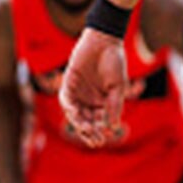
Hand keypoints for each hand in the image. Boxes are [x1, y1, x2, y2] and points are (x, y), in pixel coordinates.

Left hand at [60, 27, 127, 146]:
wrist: (103, 42)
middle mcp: (88, 99)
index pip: (99, 121)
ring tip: (86, 129)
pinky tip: (76, 113)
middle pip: (86, 120)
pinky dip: (69, 107)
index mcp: (101, 102)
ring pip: (75, 113)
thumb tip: (114, 126)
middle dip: (89, 131)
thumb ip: (115, 105)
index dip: (100, 131)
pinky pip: (65, 99)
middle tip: (94, 140)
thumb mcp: (118, 86)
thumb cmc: (114, 62)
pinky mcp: (68, 83)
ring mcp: (77, 92)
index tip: (104, 138)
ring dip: (79, 122)